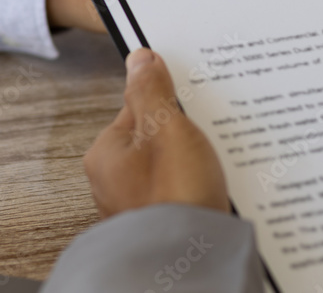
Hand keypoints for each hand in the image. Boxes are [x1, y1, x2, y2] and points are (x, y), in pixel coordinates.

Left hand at [83, 49, 228, 217]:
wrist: (190, 262)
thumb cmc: (175, 196)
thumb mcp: (166, 128)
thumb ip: (152, 90)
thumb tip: (139, 58)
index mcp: (106, 153)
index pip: (137, 108)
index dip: (170, 101)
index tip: (193, 101)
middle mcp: (113, 181)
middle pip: (156, 137)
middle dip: (185, 133)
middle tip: (209, 133)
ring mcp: (137, 204)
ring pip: (171, 165)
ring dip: (195, 161)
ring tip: (216, 162)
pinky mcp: (161, 222)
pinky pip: (181, 191)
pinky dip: (198, 186)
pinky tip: (216, 187)